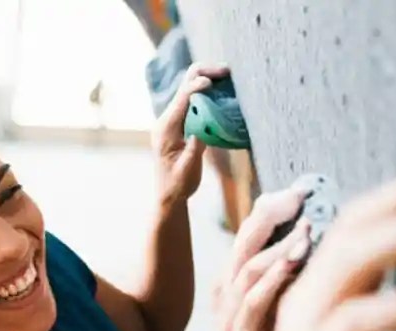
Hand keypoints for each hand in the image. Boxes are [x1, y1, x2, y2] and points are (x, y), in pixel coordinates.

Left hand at [153, 63, 228, 204]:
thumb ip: (193, 152)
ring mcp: (174, 119)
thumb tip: (200, 132)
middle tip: (228, 72)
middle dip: (205, 73)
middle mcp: (167, 119)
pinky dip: (209, 91)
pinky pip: (194, 99)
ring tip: (229, 78)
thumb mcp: (187, 171)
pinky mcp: (182, 121)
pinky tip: (225, 91)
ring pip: (190, 88)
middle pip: (184, 84)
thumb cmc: (177, 185)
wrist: (169, 194)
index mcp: (166, 128)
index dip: (197, 85)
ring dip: (208, 79)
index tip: (215, 82)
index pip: (182, 98)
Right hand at [211, 187, 312, 330]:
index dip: (272, 206)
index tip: (301, 190)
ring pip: (248, 267)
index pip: (253, 230)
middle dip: (272, 214)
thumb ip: (311, 275)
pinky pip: (253, 306)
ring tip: (310, 228)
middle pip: (245, 239)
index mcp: (243, 281)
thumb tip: (352, 239)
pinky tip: (296, 265)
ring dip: (280, 244)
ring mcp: (234, 319)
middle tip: (300, 196)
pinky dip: (273, 281)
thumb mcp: (296, 309)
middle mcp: (232, 294)